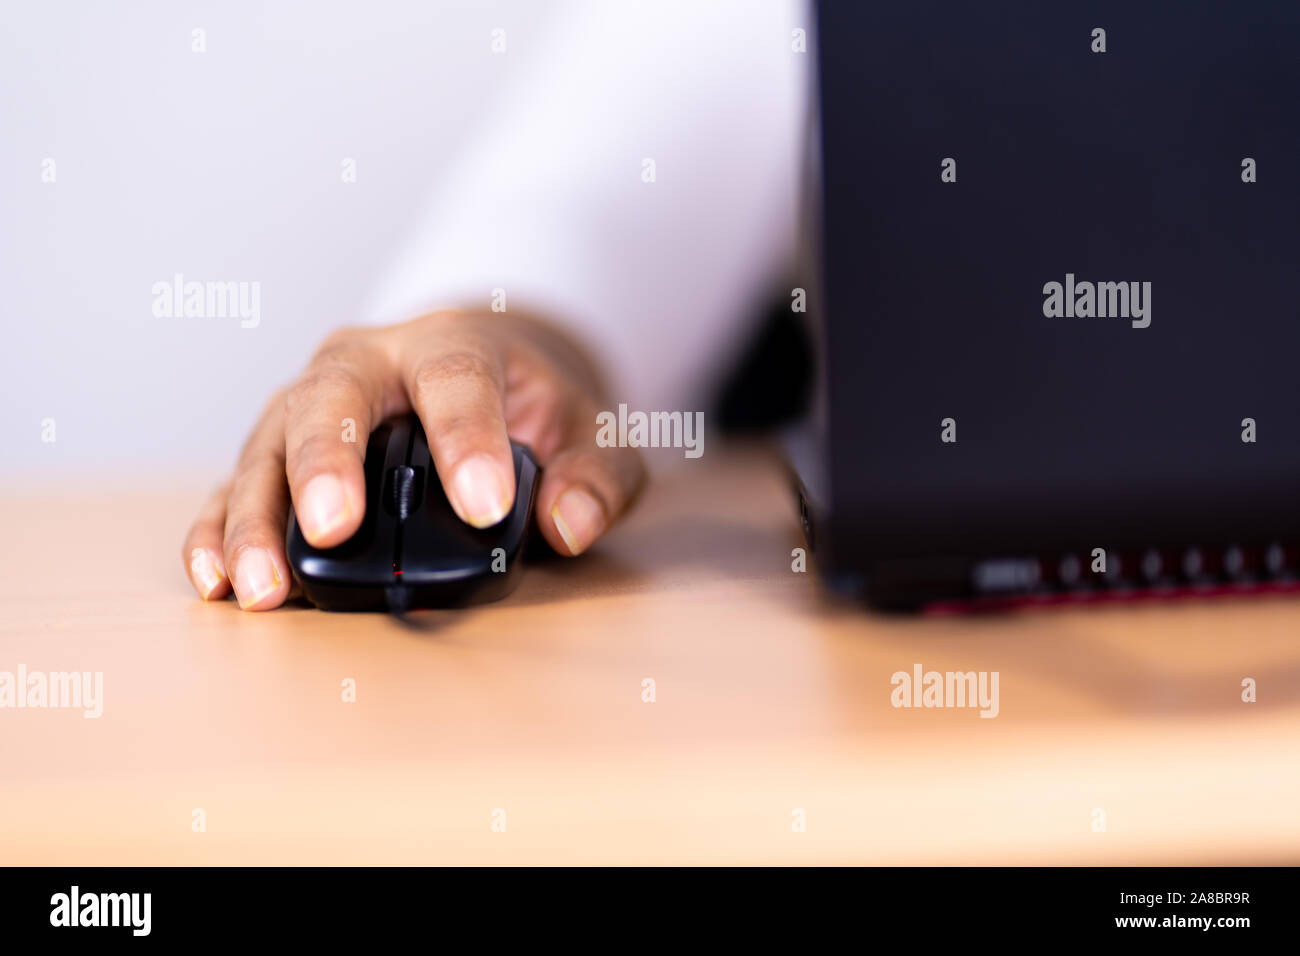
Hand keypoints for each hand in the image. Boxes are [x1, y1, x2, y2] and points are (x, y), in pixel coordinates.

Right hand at [182, 310, 644, 608]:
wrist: (483, 371)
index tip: (483, 505)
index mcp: (451, 343)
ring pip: (268, 444)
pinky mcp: (280, 453)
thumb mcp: (591, 430)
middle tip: (335, 529)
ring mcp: (312, 403)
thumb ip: (596, 474)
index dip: (468, 439)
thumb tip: (570, 523)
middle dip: (327, 462)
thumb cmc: (532, 404)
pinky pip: (236, 485)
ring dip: (257, 518)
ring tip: (263, 588)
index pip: (455, 378)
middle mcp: (368, 361)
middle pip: (331, 397)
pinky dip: (221, 532)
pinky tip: (217, 580)